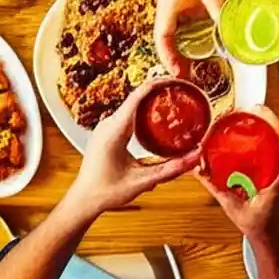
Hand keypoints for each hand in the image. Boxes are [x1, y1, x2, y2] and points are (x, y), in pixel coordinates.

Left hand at [63, 81, 201, 218]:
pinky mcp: (107, 132)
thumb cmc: (106, 191)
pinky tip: (156, 116)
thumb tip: (194, 157)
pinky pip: (127, 114)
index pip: (137, 96)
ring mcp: (106, 127)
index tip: (174, 79)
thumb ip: (171, 169)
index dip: (157, 84)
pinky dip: (143, 111)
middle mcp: (107, 124)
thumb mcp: (142, 181)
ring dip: (151, 100)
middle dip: (158, 90)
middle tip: (180, 89)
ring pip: (131, 105)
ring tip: (172, 98)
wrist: (84, 199)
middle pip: (136, 97)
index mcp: (114, 131)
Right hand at [154, 0, 235, 75]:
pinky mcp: (199, 10)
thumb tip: (229, 29)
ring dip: (194, 54)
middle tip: (190, 78)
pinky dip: (209, 40)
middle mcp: (174, 14)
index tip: (177, 73)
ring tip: (203, 71)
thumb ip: (218, 6)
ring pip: (187, 39)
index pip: (162, 39)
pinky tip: (221, 48)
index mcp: (167, 9)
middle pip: (173, 44)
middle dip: (180, 62)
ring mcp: (186, 13)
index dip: (168, 57)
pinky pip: (202, 30)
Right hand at [195, 106, 278, 240]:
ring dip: (269, 128)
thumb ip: (213, 186)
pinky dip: (268, 139)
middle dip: (269, 120)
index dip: (274, 124)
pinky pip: (277, 151)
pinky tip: (256, 133)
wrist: (267, 235)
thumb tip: (198, 169)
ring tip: (255, 115)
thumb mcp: (231, 204)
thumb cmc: (256, 223)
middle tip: (254, 108)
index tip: (262, 111)